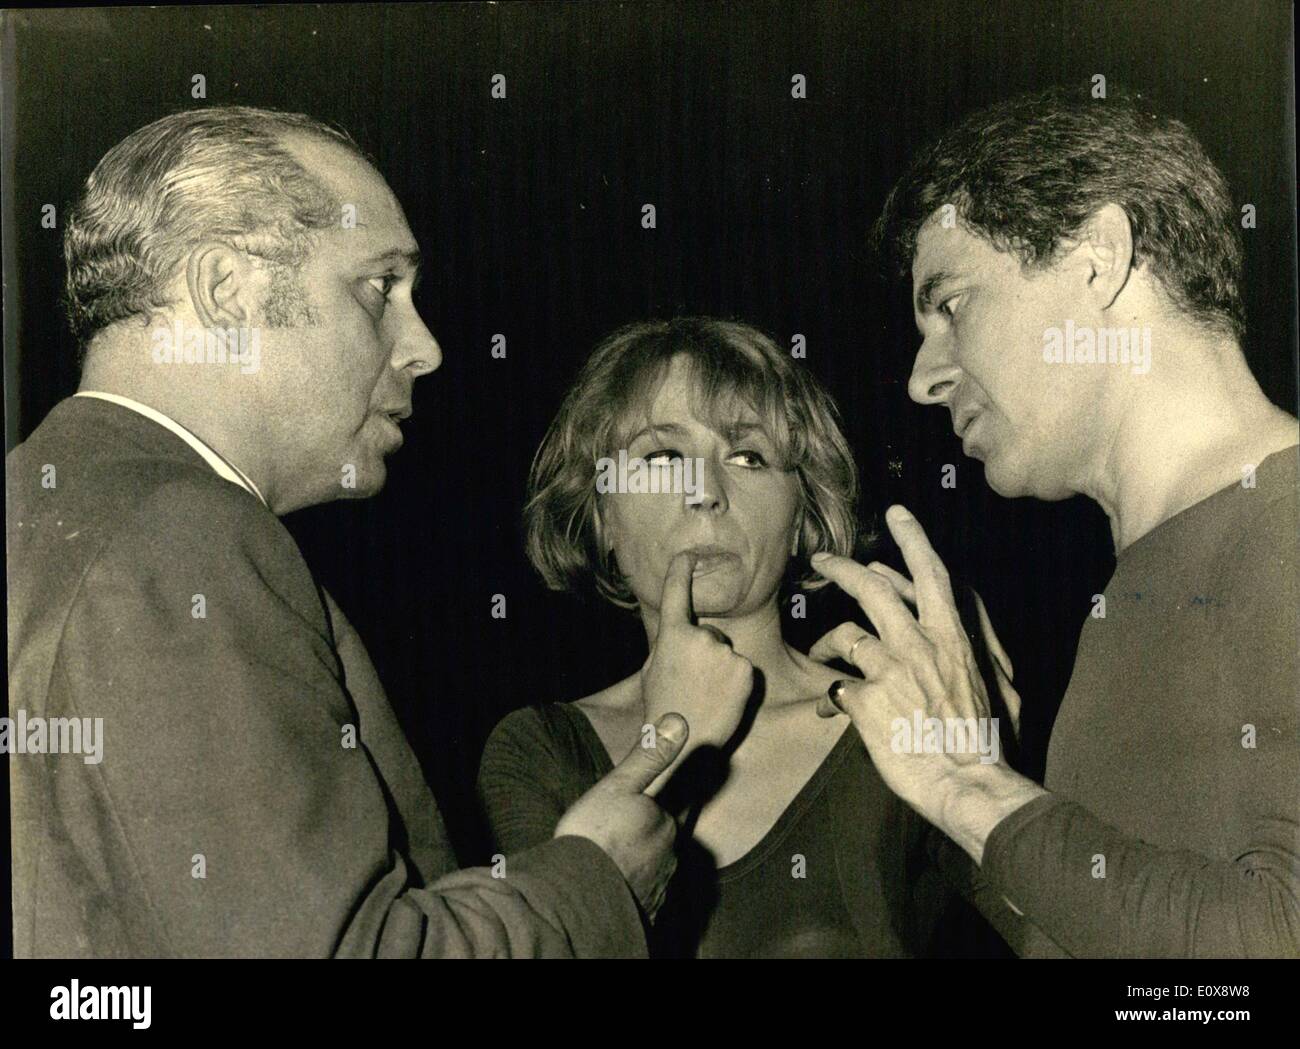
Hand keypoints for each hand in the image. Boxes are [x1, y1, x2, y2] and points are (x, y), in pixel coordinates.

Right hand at [554, 713, 687, 919]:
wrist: (576, 897)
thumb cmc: (594, 836)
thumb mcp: (618, 786)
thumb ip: (649, 756)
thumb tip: (680, 720)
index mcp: (665, 823)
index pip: (663, 811)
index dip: (643, 811)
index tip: (622, 816)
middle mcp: (670, 857)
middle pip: (657, 841)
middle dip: (639, 839)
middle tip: (608, 839)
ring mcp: (658, 888)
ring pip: (650, 870)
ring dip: (634, 867)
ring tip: (606, 865)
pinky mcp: (644, 914)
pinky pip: (640, 898)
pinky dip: (627, 892)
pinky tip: (608, 891)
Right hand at [639, 551, 754, 792]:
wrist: (683, 742)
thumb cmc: (663, 706)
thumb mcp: (653, 668)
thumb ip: (668, 644)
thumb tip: (679, 634)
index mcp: (673, 634)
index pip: (677, 593)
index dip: (681, 571)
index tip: (687, 555)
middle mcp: (701, 636)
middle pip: (709, 634)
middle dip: (703, 652)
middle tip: (691, 682)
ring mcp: (726, 653)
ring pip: (726, 653)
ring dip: (720, 668)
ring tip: (705, 694)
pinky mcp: (746, 670)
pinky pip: (741, 668)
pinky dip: (735, 682)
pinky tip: (721, 699)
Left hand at [808, 505, 1031, 843]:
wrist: (969, 782)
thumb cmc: (987, 741)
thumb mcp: (999, 687)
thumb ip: (978, 654)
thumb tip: (969, 637)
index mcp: (953, 637)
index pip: (931, 573)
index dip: (912, 539)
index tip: (897, 514)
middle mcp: (920, 643)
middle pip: (872, 588)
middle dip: (841, 568)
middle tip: (822, 560)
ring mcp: (890, 668)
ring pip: (844, 633)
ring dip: (824, 641)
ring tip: (818, 652)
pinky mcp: (865, 699)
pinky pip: (835, 687)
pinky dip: (830, 699)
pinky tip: (830, 711)